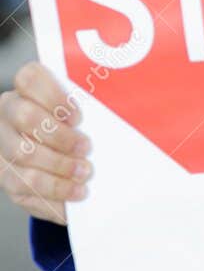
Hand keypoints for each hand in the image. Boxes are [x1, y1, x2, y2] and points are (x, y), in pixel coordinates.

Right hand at [0, 61, 91, 224]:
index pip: (30, 78)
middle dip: (60, 135)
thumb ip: (93, 107)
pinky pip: (25, 185)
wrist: (55, 163)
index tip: (79, 117)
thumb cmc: (74, 131)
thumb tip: (124, 107)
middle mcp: (7, 114)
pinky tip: (76, 193)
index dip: (55, 96)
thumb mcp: (83, 114)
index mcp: (25, 90)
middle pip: (26, 116)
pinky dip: (56, 191)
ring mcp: (1, 145)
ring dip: (59, 166)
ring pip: (23, 153)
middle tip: (86, 148)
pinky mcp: (5, 175)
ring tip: (85, 173)